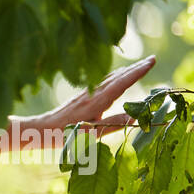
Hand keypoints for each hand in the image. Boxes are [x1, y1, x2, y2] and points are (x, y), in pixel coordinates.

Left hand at [25, 54, 157, 139]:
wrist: (41, 129)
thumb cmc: (66, 134)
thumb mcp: (92, 133)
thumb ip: (114, 124)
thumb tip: (136, 117)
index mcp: (98, 101)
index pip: (122, 82)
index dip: (138, 72)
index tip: (152, 61)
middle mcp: (93, 93)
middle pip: (117, 76)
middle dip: (135, 67)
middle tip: (152, 59)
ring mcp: (86, 93)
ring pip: (109, 78)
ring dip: (126, 70)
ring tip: (140, 65)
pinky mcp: (81, 96)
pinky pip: (102, 82)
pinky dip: (114, 76)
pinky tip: (115, 77)